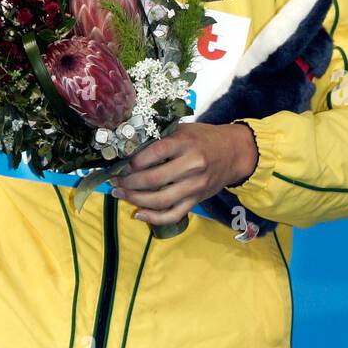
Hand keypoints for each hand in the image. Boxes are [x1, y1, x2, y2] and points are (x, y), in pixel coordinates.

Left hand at [110, 121, 257, 227]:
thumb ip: (161, 138)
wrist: (233, 152)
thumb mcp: (183, 129)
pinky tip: (138, 214)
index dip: (132, 161)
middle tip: (114, 180)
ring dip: (135, 199)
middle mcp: (191, 165)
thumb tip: (128, 148)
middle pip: (153, 179)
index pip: (154, 153)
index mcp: (185, 143)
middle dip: (128, 182)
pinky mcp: (197, 200)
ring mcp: (194, 185)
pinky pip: (174, 214)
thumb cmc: (203, 137)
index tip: (119, 162)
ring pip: (160, 200)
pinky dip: (154, 218)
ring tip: (120, 194)